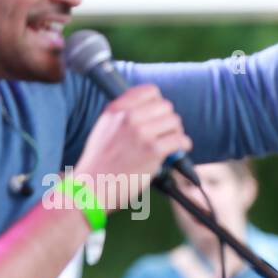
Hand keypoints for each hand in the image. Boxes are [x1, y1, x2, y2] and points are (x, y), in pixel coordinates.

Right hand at [75, 84, 192, 211]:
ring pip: (175, 121)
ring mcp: (141, 133)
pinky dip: (184, 145)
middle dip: (169, 120)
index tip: (160, 115)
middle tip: (166, 133)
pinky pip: (180, 140)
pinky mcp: (153, 150)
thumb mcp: (104, 127)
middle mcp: (128, 117)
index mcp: (116, 109)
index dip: (159, 103)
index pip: (150, 91)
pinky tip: (179, 151)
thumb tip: (149, 108)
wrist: (94, 186)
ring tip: (171, 143)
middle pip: (166, 106)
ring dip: (177, 133)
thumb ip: (123, 115)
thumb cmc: (101, 161)